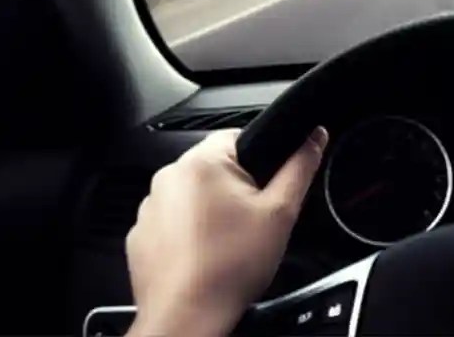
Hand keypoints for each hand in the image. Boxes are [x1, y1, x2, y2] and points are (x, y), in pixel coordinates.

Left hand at [126, 127, 327, 336]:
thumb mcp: (280, 213)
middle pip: (214, 168)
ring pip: (192, 196)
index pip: (237, 136)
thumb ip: (299, 167)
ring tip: (227, 244)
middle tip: (252, 221)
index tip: (266, 190)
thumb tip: (313, 137)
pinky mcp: (140, 235)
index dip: (260, 161)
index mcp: (202, 162)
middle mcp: (168, 178)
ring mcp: (148, 208)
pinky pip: (171, 221)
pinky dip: (187, 233)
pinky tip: (204, 255)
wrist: (188, 317)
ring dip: (209, 210)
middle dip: (235, 189)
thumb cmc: (230, 268)